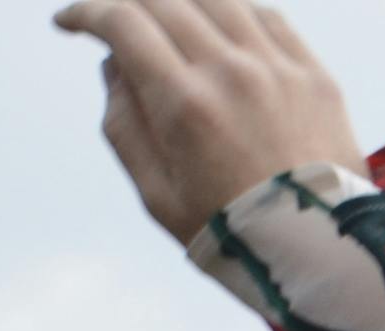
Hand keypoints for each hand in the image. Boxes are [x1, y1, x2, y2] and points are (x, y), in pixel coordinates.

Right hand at [55, 0, 364, 242]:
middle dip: (124, 4)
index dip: (86, 13)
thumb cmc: (229, 232)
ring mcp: (276, 66)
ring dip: (176, 2)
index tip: (67, 22)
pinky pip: (264, 15)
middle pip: (165, 1)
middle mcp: (231, 72)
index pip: (123, 24)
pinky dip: (229, 11)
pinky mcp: (312, 71)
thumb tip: (114, 66)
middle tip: (109, 21)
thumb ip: (124, 126)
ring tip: (160, 20)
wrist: (317, 251)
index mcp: (184, 106)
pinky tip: (214, 26)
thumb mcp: (156, 195)